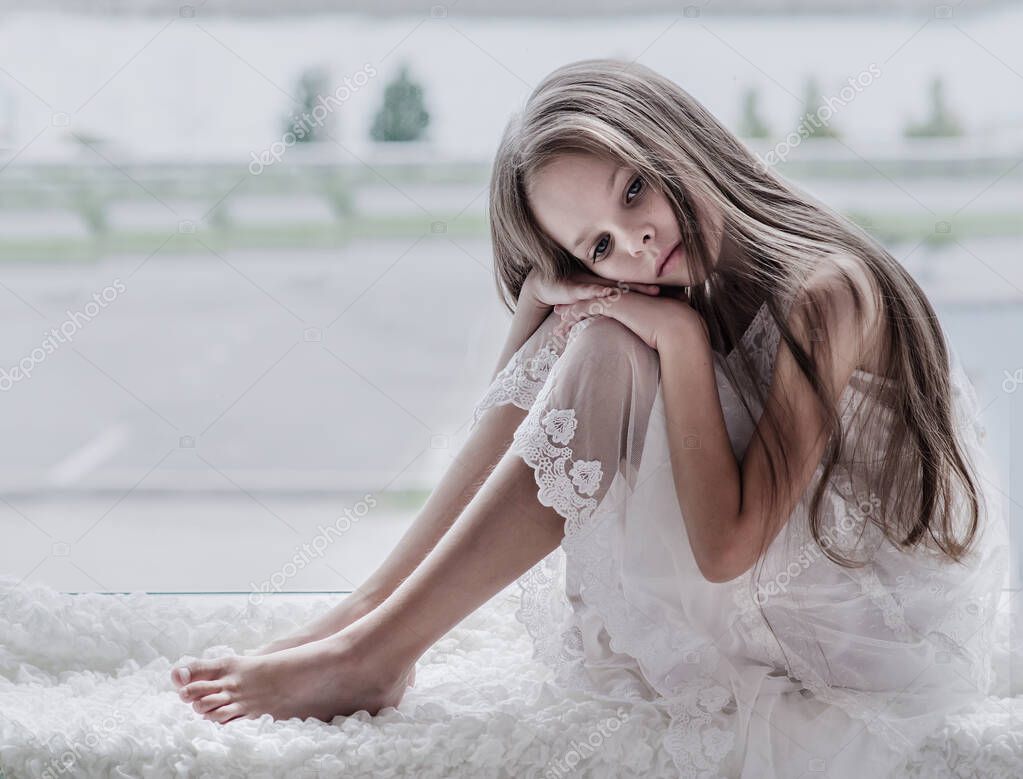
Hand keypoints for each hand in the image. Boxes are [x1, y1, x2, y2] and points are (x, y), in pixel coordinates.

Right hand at [522, 267, 660, 308]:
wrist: (545, 285)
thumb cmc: (572, 296)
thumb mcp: (592, 307)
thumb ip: (609, 313)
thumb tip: (629, 327)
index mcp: (607, 288)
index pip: (632, 290)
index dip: (648, 292)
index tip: (669, 295)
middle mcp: (600, 284)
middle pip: (626, 286)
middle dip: (643, 289)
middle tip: (662, 292)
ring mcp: (588, 285)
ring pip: (610, 287)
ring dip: (626, 289)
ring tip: (639, 292)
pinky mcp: (573, 290)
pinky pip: (587, 291)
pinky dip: (598, 292)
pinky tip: (608, 293)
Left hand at [552, 286, 700, 350]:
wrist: (678, 327)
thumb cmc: (677, 329)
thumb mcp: (664, 325)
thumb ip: (657, 325)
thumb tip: (661, 334)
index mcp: (633, 297)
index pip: (608, 298)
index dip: (593, 303)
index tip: (582, 309)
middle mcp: (623, 294)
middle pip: (593, 297)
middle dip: (576, 303)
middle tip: (561, 310)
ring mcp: (617, 297)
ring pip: (585, 301)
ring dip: (569, 311)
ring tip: (557, 319)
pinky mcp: (611, 305)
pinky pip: (584, 309)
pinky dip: (571, 316)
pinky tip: (562, 326)